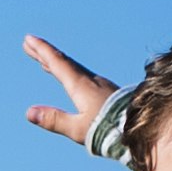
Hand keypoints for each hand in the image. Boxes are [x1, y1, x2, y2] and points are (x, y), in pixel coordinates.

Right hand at [18, 33, 125, 149]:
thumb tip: (29, 112)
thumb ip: (54, 120)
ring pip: (73, 69)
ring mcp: (100, 85)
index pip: (57, 63)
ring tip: (44, 61)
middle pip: (64, 62)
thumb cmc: (109, 131)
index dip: (41, 51)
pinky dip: (70, 73)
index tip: (28, 39)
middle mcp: (90, 81)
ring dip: (57, 63)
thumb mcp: (78, 129)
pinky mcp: (107, 92)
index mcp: (80, 86)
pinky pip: (82, 76)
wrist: (142, 130)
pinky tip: (72, 79)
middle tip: (29, 44)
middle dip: (45, 53)